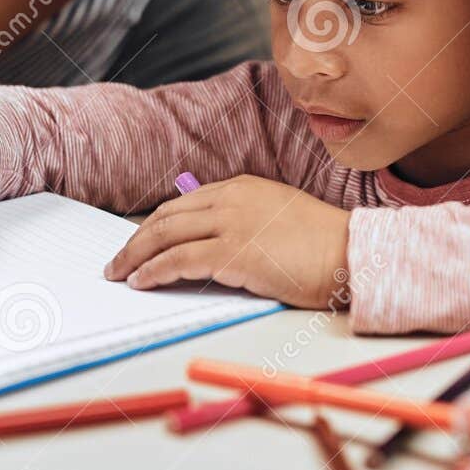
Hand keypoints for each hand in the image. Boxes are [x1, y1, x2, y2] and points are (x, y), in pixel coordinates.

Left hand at [103, 175, 350, 308]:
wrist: (352, 253)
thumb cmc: (324, 246)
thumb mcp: (280, 219)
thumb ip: (246, 223)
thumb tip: (214, 248)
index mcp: (243, 187)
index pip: (184, 204)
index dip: (156, 225)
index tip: (139, 242)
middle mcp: (232, 198)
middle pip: (166, 217)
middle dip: (135, 241)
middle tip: (117, 261)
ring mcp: (231, 223)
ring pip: (165, 236)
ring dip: (135, 257)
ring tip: (119, 275)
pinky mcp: (233, 252)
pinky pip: (178, 260)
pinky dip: (153, 271)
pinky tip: (142, 282)